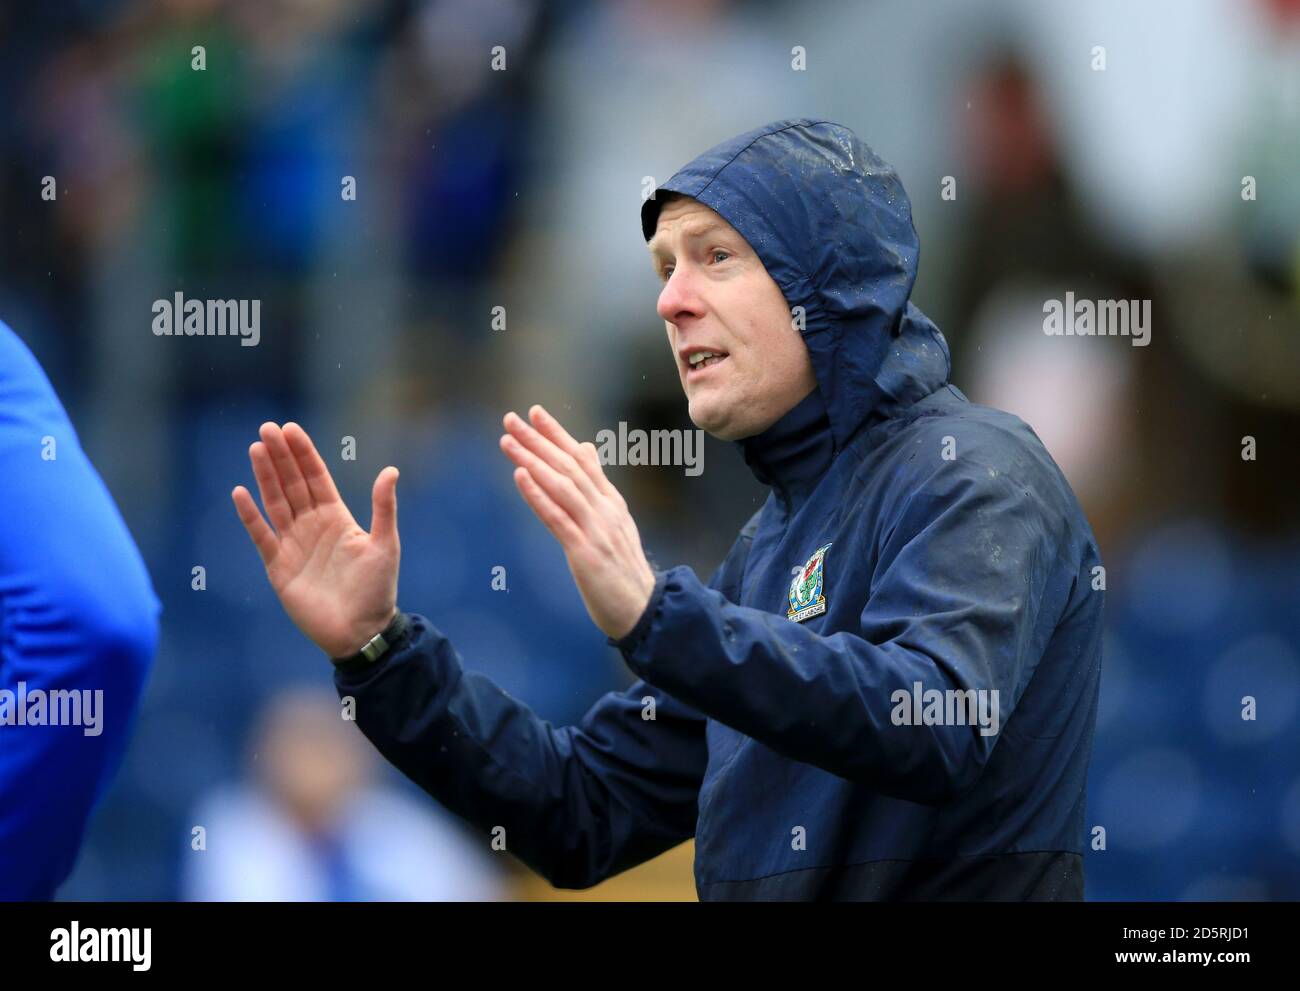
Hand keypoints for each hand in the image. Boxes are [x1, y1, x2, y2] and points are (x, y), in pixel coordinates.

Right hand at [232, 421, 399, 657]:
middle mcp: (313, 527)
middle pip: (292, 484)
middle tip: (267, 428)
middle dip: (281, 457)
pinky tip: (240, 492)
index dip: (304, 454)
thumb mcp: (386, 545)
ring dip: (265, 476)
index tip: (291, 429)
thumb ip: (383, 507)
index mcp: (338, 518)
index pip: (316, 478)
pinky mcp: (278, 566)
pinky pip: (261, 536)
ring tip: (255, 448)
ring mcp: (294, 545)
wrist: (360, 631)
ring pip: (276, 503)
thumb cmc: (377, 590)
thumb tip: (391, 469)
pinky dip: (250, 516)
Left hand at [500, 405, 656, 640]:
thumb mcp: (615, 524)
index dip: (557, 434)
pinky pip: (558, 518)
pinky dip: (538, 495)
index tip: (535, 412)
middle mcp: (605, 509)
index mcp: (611, 502)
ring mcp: (596, 529)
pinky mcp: (585, 552)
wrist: (646, 610)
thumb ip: (598, 488)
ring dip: (532, 460)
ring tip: (507, 441)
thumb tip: (586, 450)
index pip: (582, 458)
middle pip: (568, 465)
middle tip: (511, 418)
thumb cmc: (624, 571)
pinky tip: (519, 477)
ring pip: (561, 485)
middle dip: (538, 440)